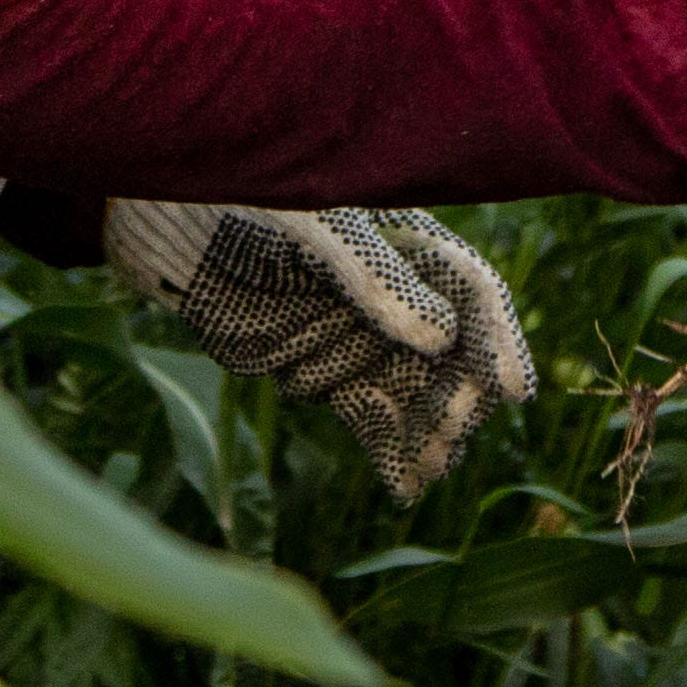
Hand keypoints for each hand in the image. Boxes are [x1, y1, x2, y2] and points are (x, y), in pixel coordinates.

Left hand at [105, 201, 535, 498]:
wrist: (174, 231)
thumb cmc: (249, 200)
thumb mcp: (312, 228)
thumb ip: (372, 278)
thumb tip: (438, 336)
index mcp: (407, 240)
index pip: (470, 291)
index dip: (497, 339)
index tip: (512, 389)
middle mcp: (395, 293)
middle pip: (450, 354)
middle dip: (455, 396)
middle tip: (450, 435)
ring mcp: (362, 336)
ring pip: (412, 394)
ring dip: (425, 433)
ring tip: (431, 469)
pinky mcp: (327, 371)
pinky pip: (370, 417)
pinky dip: (386, 449)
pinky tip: (405, 486)